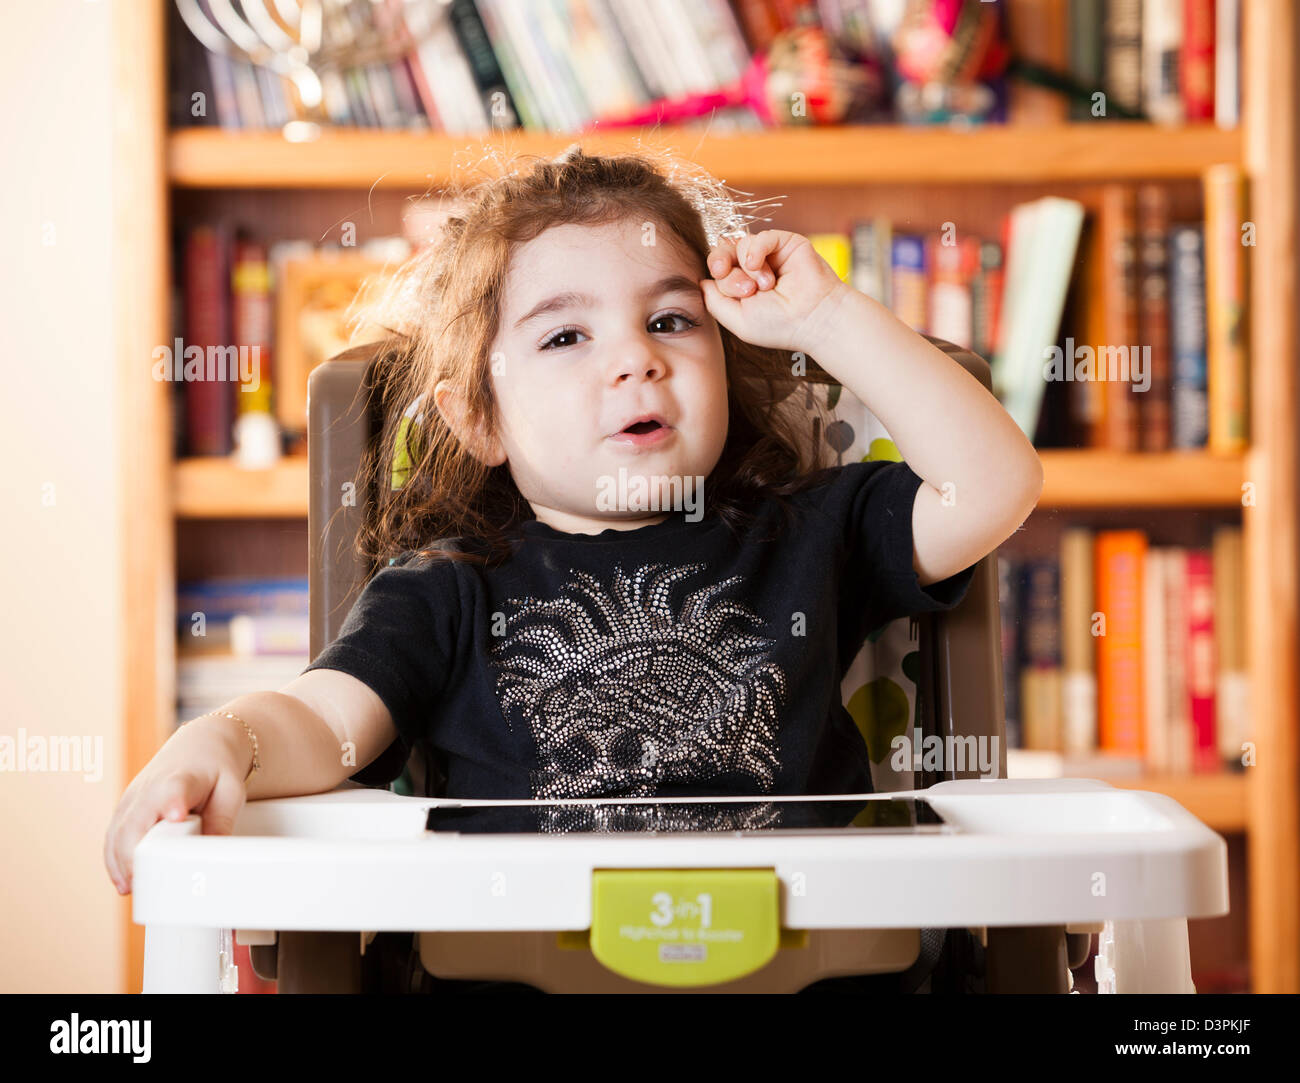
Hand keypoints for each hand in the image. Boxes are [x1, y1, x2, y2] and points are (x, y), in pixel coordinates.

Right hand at [103, 717, 249, 895]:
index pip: (172, 791)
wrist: (200, 744)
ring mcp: (133, 798)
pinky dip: (115, 860)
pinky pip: (114, 837)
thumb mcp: (231, 790)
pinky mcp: (125, 808)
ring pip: (118, 833)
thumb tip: (211, 854)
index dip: (172, 804)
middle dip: (136, 854)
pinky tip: (124, 883)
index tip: (175, 816)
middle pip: (135, 822)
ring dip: (121, 863)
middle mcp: (149, 788)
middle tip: (146, 883)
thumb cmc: (217, 768)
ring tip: (132, 889)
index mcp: (180, 779)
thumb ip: (222, 820)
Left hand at [699, 229, 849, 354]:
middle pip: (722, 254)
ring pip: (740, 245)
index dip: (718, 278)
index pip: (715, 271)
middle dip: (727, 271)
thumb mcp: (736, 320)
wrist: (813, 319)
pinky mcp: (785, 243)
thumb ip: (713, 301)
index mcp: (740, 286)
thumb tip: (702, 281)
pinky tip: (760, 266)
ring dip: (748, 268)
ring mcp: (769, 255)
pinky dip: (755, 249)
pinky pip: (759, 236)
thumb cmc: (778, 325)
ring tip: (767, 286)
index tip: (737, 295)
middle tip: (746, 290)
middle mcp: (752, 268)